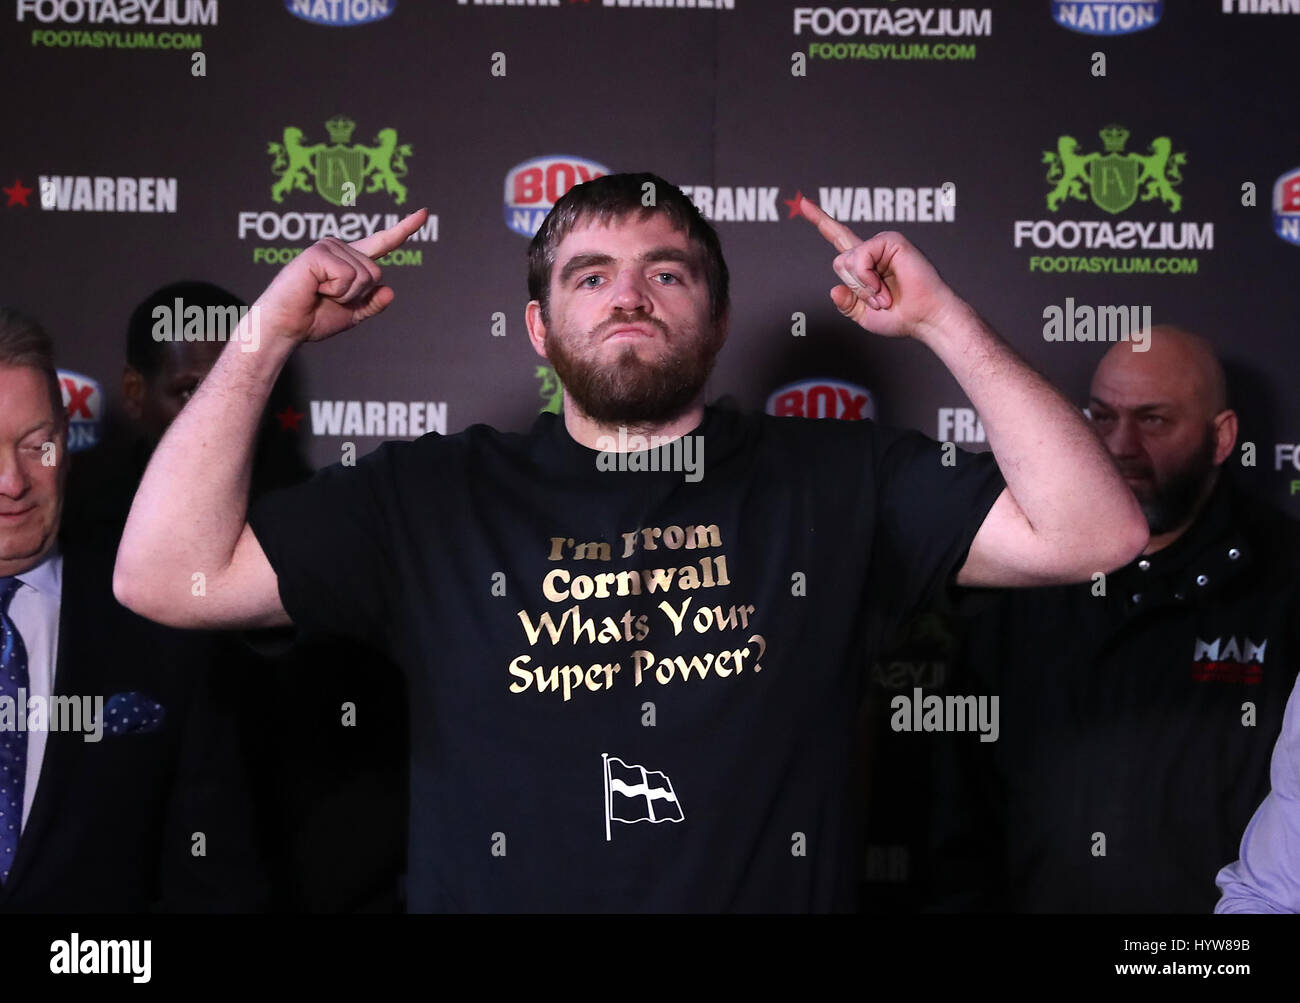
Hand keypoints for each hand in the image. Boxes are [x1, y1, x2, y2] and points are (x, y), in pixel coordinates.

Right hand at [251, 209, 427, 344]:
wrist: (286, 328)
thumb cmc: (313, 319)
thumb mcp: (352, 314)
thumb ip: (372, 304)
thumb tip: (390, 291)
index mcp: (349, 260)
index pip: (382, 242)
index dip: (404, 229)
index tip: (424, 212)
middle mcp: (339, 248)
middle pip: (376, 273)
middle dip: (358, 295)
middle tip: (329, 298)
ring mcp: (328, 247)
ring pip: (365, 276)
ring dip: (346, 295)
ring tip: (320, 294)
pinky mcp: (318, 253)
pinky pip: (348, 276)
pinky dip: (337, 291)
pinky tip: (316, 289)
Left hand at [797, 196, 961, 340]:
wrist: (924, 319)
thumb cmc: (900, 317)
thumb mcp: (863, 314)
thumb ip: (845, 303)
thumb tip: (834, 290)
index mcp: (865, 263)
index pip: (839, 237)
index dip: (821, 221)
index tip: (803, 204)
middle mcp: (872, 250)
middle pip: (838, 262)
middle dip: (854, 288)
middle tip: (878, 300)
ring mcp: (882, 243)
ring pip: (847, 261)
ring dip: (863, 286)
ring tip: (884, 296)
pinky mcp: (892, 240)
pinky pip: (861, 256)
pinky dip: (867, 277)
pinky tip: (884, 286)